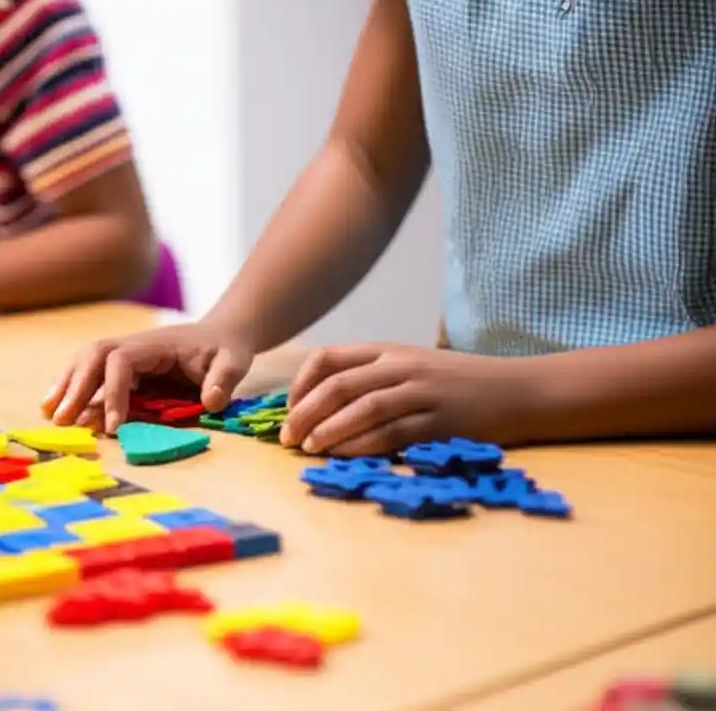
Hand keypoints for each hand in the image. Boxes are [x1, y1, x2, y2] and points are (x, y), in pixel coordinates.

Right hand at [42, 322, 254, 432]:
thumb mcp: (235, 361)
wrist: (221, 335)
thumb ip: (224, 379)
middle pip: (93, 356)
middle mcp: (133, 344)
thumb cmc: (226, 349)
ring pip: (85, 361)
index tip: (114, 427)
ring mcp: (125, 353)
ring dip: (66, 384)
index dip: (114, 392)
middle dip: (76, 386)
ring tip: (48, 412)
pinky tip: (55, 405)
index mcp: (155, 344)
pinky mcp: (123, 366)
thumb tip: (212, 402)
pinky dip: (72, 386)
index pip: (121, 361)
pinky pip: (92, 373)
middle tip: (62, 420)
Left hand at [282, 344, 536, 456]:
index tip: (287, 411)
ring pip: (362, 407)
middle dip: (305, 412)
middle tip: (287, 438)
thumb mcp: (411, 368)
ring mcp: (422, 391)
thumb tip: (318, 406)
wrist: (519, 390)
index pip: (327, 358)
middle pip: (338, 385)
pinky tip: (343, 456)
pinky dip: (362, 445)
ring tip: (308, 447)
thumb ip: (371, 378)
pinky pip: (392, 432)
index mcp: (387, 350)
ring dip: (329, 429)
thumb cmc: (458, 384)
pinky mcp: (440, 420)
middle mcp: (401, 365)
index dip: (300, 385)